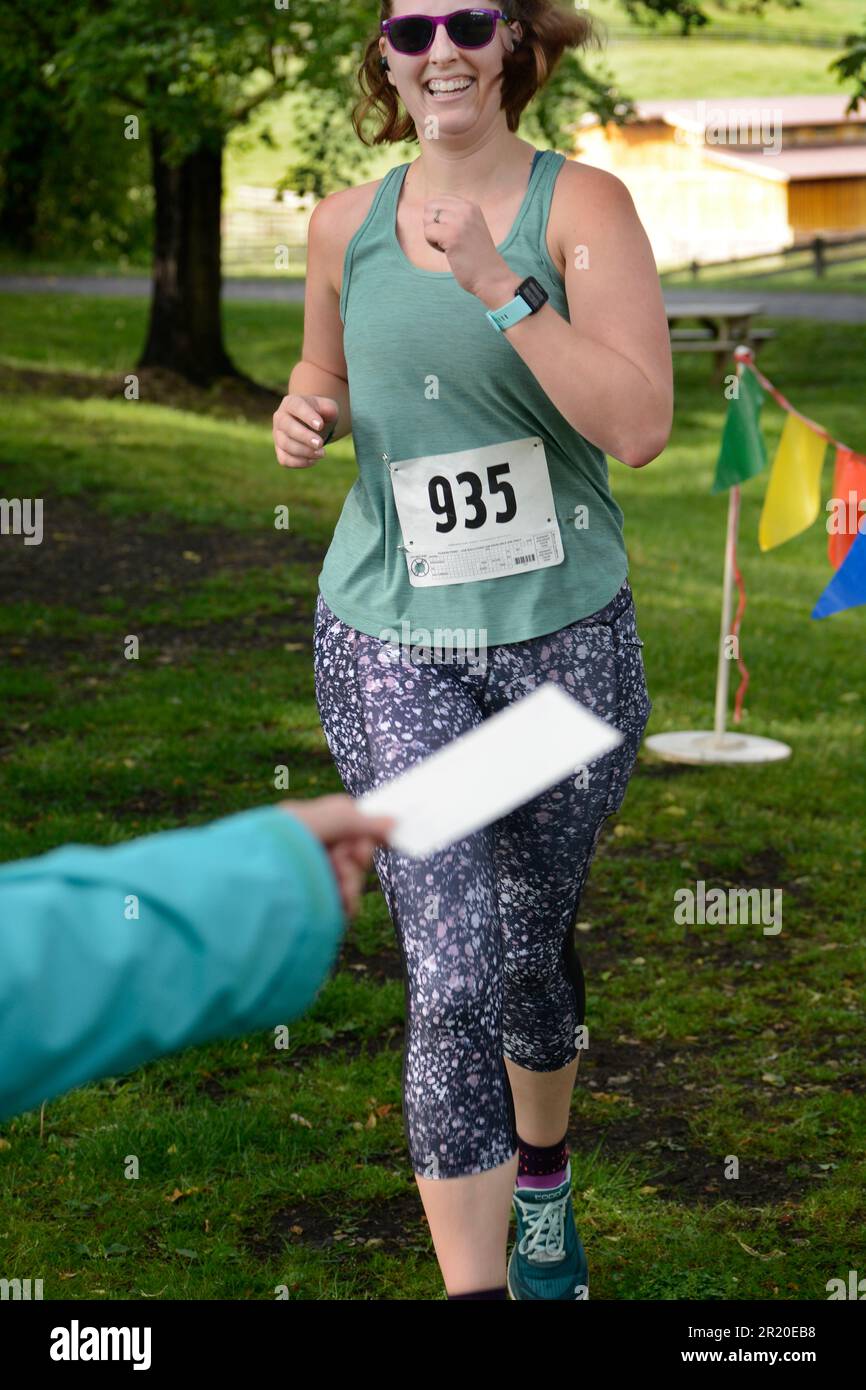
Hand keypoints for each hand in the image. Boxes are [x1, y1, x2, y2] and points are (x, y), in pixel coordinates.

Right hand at [273, 393, 338, 468]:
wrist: (312, 424)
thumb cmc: (320, 414)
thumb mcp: (328, 407)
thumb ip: (329, 410)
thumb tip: (320, 424)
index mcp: (291, 402)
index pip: (296, 407)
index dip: (307, 416)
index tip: (320, 426)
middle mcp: (280, 418)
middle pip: (288, 427)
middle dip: (304, 437)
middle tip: (320, 444)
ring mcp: (278, 435)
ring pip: (286, 445)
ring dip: (304, 451)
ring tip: (322, 453)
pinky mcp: (280, 451)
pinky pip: (285, 459)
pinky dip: (299, 462)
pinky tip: (313, 460)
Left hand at [278, 794, 396, 918]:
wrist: (259, 880)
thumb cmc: (291, 838)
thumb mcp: (334, 818)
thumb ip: (365, 821)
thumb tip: (393, 822)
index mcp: (303, 826)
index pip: (344, 824)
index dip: (363, 831)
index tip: (382, 836)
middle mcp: (305, 851)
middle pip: (351, 853)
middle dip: (357, 857)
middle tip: (351, 858)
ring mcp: (308, 880)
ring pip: (349, 880)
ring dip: (352, 881)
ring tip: (340, 884)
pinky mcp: (312, 906)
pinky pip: (342, 904)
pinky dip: (347, 903)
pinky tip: (340, 901)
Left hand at [421, 194, 509, 297]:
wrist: (491, 276)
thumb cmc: (477, 257)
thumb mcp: (471, 228)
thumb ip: (455, 216)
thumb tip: (427, 211)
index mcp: (471, 206)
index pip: (439, 200)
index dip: (438, 218)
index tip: (452, 233)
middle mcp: (466, 209)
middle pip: (430, 208)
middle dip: (433, 225)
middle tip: (448, 240)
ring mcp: (459, 221)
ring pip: (427, 219)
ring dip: (433, 235)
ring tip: (449, 246)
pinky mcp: (451, 235)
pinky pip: (428, 232)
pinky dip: (432, 244)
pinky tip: (446, 251)